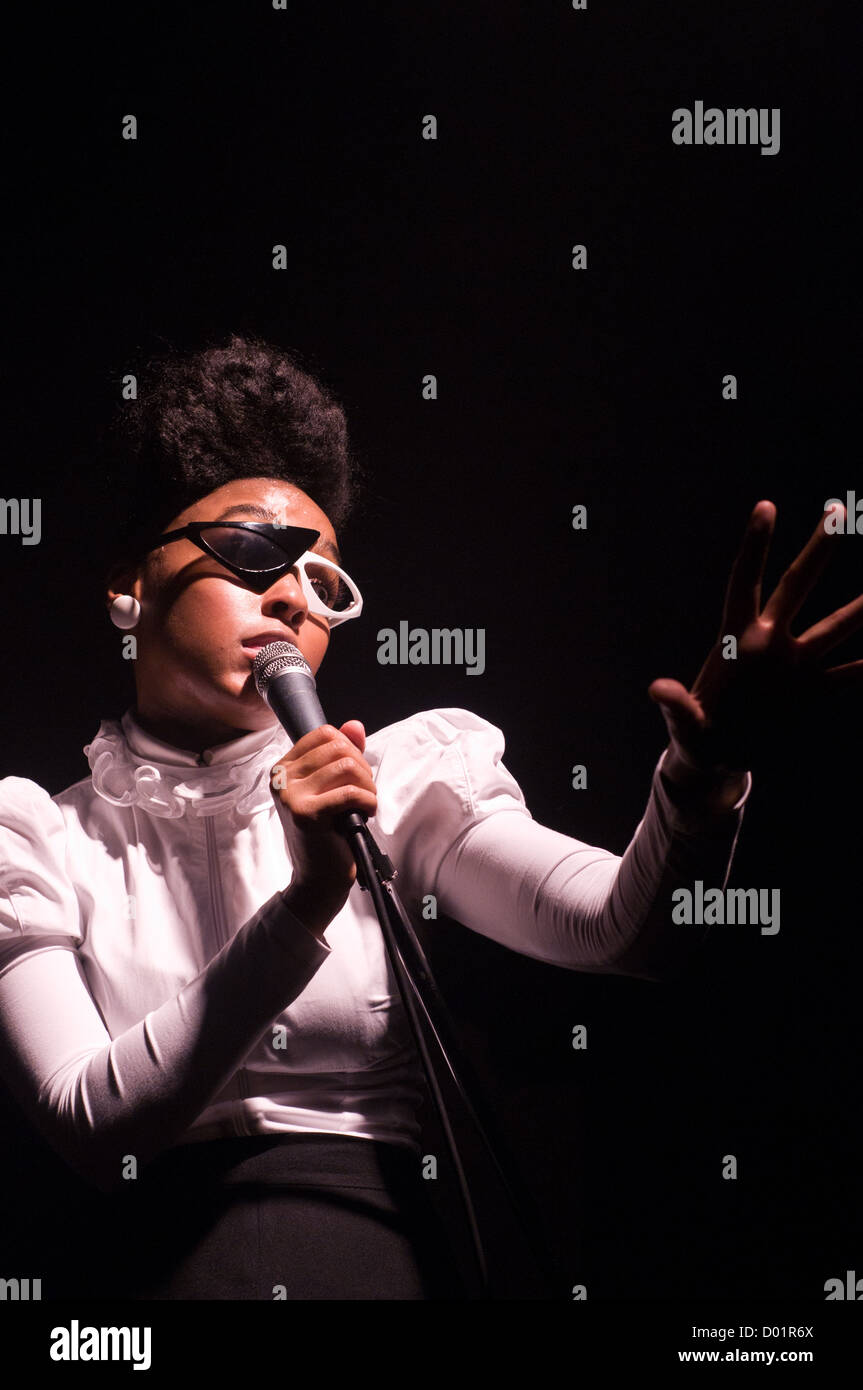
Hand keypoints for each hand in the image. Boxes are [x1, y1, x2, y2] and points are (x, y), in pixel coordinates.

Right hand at [270, 720, 376, 935]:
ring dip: (367, 786)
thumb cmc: (327, 832)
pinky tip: (366, 814)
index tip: (354, 776)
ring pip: (347, 767)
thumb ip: (343, 753)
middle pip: (339, 747)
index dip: (350, 749)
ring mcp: (290, 795)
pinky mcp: (306, 814)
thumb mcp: (333, 787)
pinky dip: (368, 801)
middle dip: (362, 769)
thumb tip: (355, 725)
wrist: (318, 878)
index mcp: (283, 767)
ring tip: (364, 805)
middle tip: (363, 794)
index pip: (325, 733)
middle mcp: (281, 777)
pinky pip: (350, 792)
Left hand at [648, 500, 862, 779]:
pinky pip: (849, 677)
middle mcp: (770, 643)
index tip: (766, 505)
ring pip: (835, 627)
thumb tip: (658, 689)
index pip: (746, 582)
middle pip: (796, 586)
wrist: (717, 758)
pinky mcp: (809, 693)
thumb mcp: (685, 724)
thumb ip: (677, 705)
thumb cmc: (694, 736)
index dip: (755, 547)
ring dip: (862, 607)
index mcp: (736, 640)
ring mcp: (793, 665)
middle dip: (818, 550)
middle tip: (838, 510)